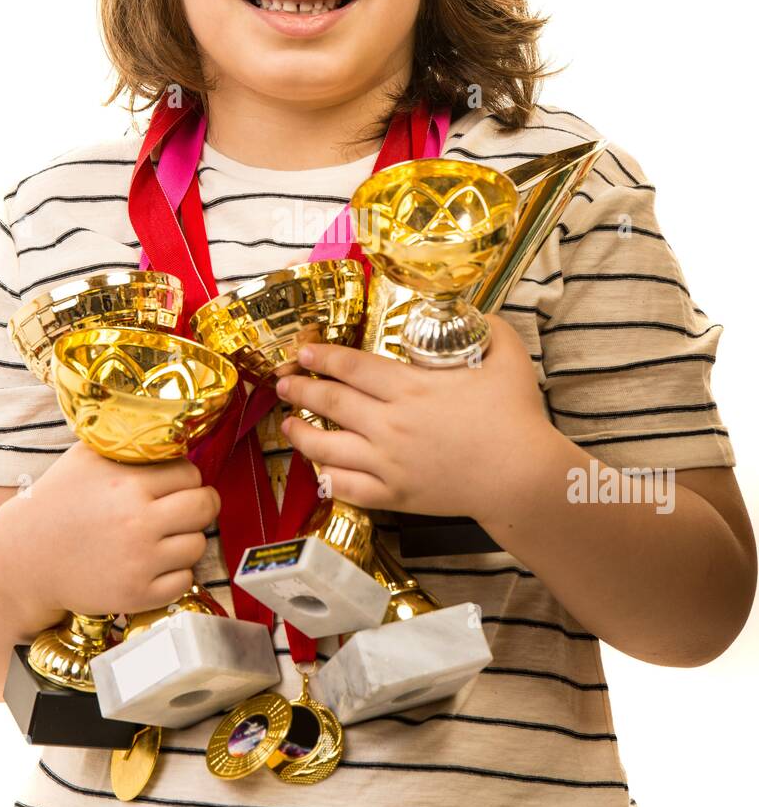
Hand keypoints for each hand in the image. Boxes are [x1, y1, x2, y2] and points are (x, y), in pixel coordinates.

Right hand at [1, 440, 220, 617]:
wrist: (24, 559)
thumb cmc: (56, 503)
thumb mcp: (84, 459)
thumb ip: (126, 444)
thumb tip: (169, 433)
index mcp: (127, 484)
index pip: (190, 473)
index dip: (184, 478)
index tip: (170, 486)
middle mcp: (138, 521)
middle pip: (206, 506)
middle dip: (200, 504)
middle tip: (184, 509)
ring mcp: (139, 561)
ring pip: (198, 544)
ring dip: (185, 540)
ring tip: (161, 537)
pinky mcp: (137, 595)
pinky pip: (185, 580)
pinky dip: (174, 573)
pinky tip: (153, 564)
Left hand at [274, 313, 553, 529]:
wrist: (522, 477)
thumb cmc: (516, 417)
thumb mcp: (508, 356)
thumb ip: (489, 327)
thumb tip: (477, 311)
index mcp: (410, 388)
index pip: (351, 367)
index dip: (322, 357)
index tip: (304, 352)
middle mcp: (390, 424)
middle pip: (331, 403)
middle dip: (301, 390)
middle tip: (284, 382)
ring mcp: (389, 463)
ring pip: (329, 448)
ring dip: (302, 434)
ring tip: (287, 426)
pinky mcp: (396, 494)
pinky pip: (349, 488)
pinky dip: (329, 478)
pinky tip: (320, 469)